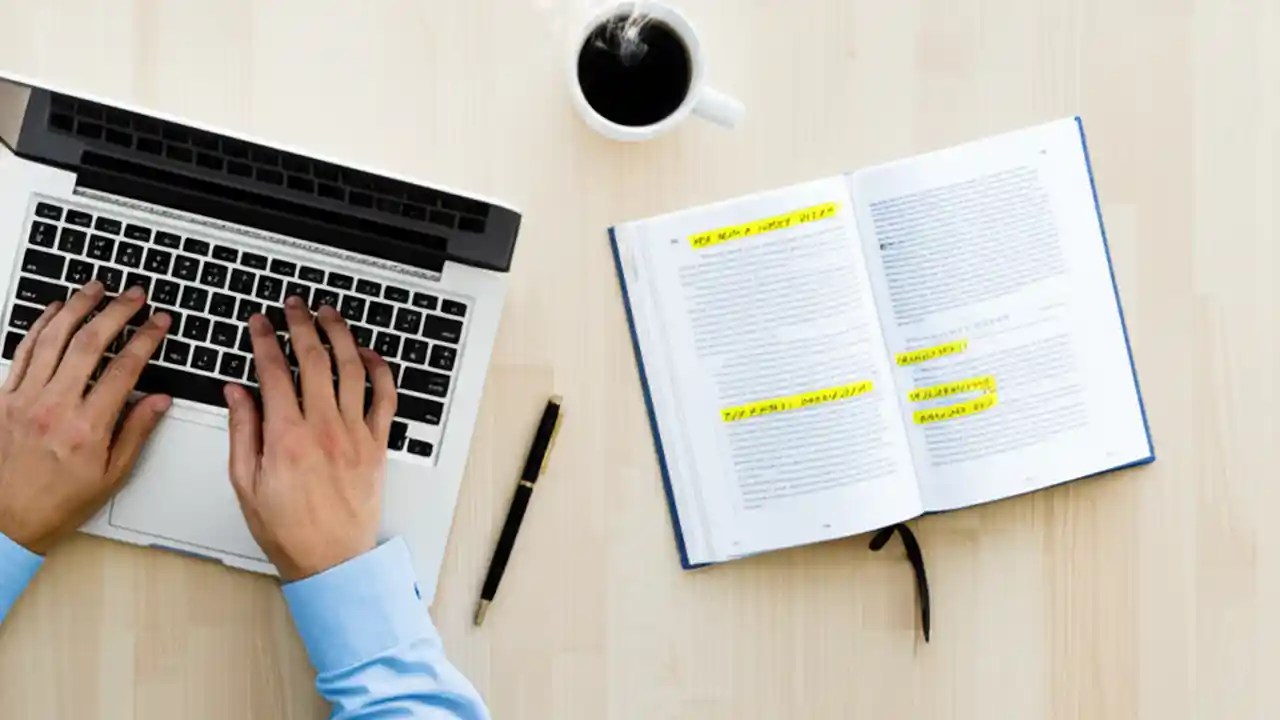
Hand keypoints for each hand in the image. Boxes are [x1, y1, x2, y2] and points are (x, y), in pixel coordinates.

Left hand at [0, 282, 170, 553]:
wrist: (3, 522)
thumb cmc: (56, 503)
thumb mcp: (110, 475)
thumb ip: (136, 432)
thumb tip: (159, 400)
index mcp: (86, 428)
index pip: (124, 370)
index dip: (146, 340)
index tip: (159, 323)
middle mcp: (54, 407)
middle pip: (90, 344)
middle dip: (116, 312)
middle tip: (134, 295)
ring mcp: (25, 399)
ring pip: (53, 339)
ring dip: (78, 307)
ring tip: (96, 288)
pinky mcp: (4, 398)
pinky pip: (23, 351)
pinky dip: (40, 325)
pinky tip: (55, 310)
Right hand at [224, 296, 395, 581]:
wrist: (332, 560)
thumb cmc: (288, 529)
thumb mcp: (245, 483)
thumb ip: (242, 431)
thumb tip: (237, 392)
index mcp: (286, 437)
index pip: (273, 371)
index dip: (264, 339)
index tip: (259, 322)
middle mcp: (324, 428)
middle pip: (315, 360)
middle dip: (301, 325)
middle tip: (294, 305)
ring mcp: (355, 434)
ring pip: (351, 369)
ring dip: (340, 336)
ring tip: (329, 315)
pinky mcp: (377, 444)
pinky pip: (385, 398)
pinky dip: (379, 371)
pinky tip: (369, 354)